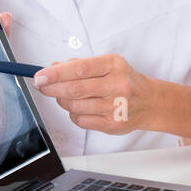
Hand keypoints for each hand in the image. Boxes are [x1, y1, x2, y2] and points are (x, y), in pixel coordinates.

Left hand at [33, 53, 157, 133]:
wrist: (150, 102)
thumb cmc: (125, 81)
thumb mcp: (108, 65)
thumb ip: (80, 66)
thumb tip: (53, 69)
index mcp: (114, 65)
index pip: (79, 69)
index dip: (55, 73)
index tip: (40, 76)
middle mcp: (117, 85)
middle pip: (75, 89)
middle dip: (52, 88)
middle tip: (42, 86)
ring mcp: (116, 107)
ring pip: (75, 106)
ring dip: (63, 101)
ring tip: (65, 96)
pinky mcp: (113, 125)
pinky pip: (81, 120)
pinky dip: (73, 114)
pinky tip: (79, 108)